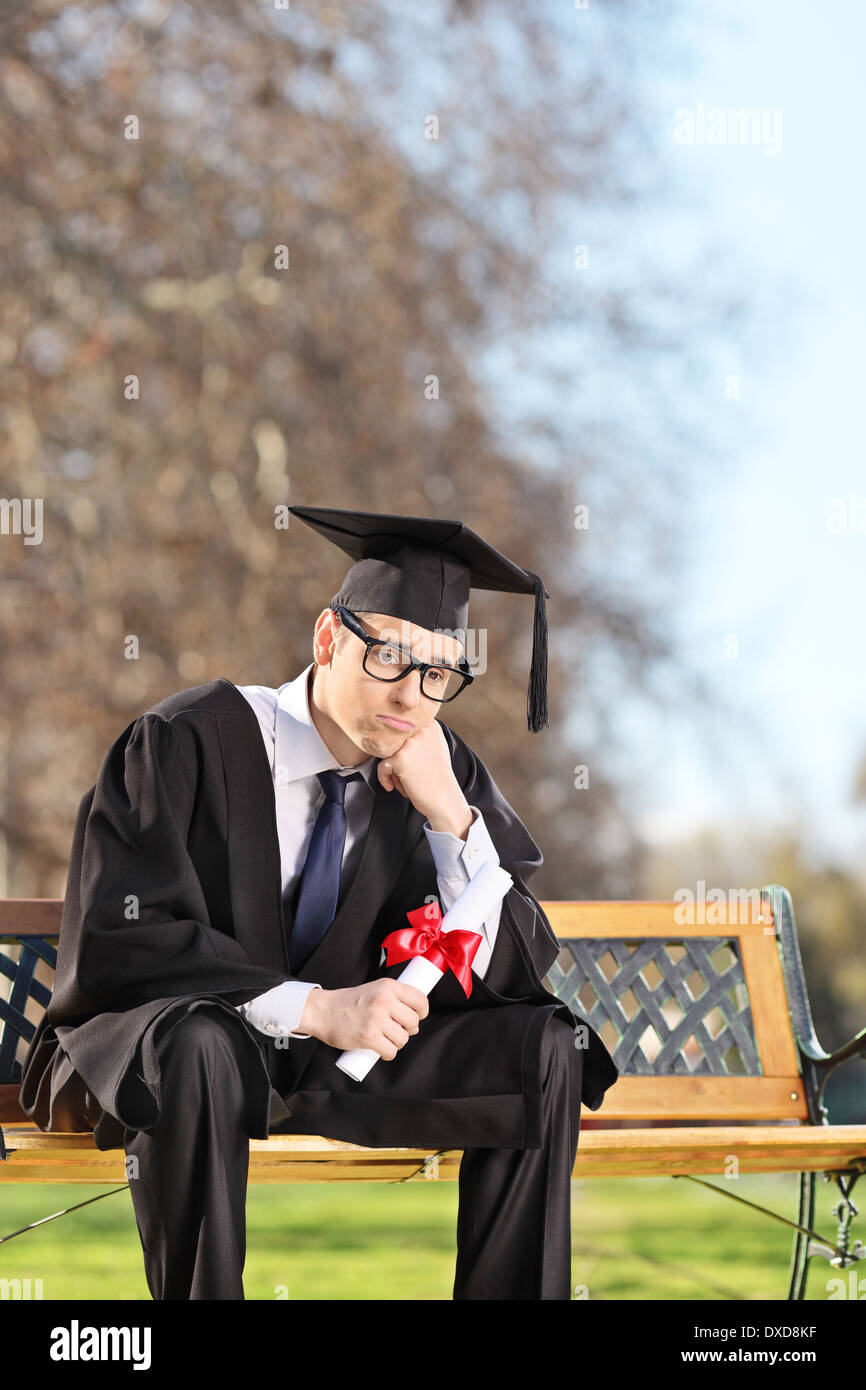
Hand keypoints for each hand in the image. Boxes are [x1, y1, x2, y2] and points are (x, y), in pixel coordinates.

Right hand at [298, 977, 429, 1058]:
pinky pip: (391, 1051)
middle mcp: (384, 1001)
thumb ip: (392, 997)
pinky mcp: (369, 1037)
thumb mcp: (373, 989)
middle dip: (408, 1029)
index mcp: (388, 986)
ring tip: (385, 1039)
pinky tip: (382, 1049)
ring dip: (396, 1043)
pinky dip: (388, 1053)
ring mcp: (377, 1019)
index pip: (420, 1000)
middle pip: (413, 1022)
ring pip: (403, 1038)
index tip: (417, 1016)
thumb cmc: (348, 1002)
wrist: (323, 1011)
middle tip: (396, 1029)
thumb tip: (413, 1015)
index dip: (422, 1012)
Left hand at [377, 721, 472, 835]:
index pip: (402, 732)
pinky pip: (382, 766)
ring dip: (392, 770)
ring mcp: (411, 743)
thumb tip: (395, 727)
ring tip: (405, 781)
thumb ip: (419, 735)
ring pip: (387, 753)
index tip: (411, 765)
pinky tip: (394, 787)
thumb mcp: (435, 747)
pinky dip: (385, 779)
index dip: (403, 750)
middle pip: (394, 742)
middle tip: (408, 775)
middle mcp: (421, 730)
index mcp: (430, 724)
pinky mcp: (400, 758)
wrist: (444, 800)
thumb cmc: (438, 777)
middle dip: (397, 760)